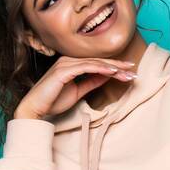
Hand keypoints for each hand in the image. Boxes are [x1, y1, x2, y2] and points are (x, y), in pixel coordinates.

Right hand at [14, 56, 136, 120]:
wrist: (35, 109)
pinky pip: (86, 67)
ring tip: (127, 72)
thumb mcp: (77, 91)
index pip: (96, 63)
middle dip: (117, 66)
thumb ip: (91, 82)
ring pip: (94, 62)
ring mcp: (65, 64)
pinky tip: (113, 71)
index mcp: (71, 64)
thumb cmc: (52, 101)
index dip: (114, 67)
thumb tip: (106, 76)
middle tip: (134, 70)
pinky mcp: (63, 70)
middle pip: (98, 60)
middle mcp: (68, 60)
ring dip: (112, 67)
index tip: (129, 72)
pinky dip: (100, 68)